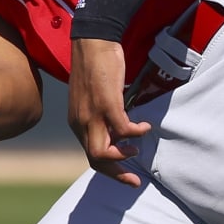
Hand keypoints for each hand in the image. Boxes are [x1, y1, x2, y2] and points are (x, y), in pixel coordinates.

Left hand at [68, 37, 150, 186]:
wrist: (92, 42)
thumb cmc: (96, 67)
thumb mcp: (93, 97)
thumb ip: (102, 115)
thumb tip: (119, 128)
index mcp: (77, 122)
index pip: (91, 154)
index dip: (109, 168)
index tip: (126, 174)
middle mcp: (80, 123)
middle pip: (96, 160)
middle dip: (117, 174)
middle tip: (135, 181)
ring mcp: (92, 115)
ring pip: (104, 152)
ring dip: (123, 156)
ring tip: (137, 148)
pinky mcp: (106, 104)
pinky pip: (123, 130)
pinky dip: (136, 133)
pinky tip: (146, 126)